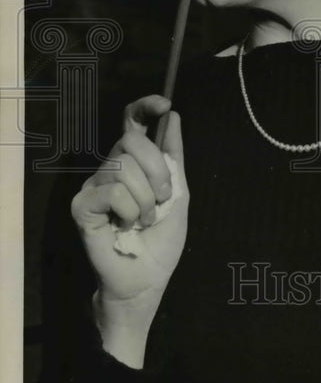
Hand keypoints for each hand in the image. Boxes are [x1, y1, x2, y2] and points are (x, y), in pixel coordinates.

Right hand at [71, 95, 188, 364]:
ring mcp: (94, 186)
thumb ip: (175, 156)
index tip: (164, 103)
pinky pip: (111, 191)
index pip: (132, 122)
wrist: (148, 279)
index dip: (145, 106)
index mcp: (134, 163)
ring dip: (145, 199)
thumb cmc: (161, 240)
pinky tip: (126, 226)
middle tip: (162, 199)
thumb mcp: (178, 194)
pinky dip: (129, 210)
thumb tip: (172, 116)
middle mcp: (111, 168)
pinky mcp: (81, 205)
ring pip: (123, 168)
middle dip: (157, 170)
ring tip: (144, 220)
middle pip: (130, 141)